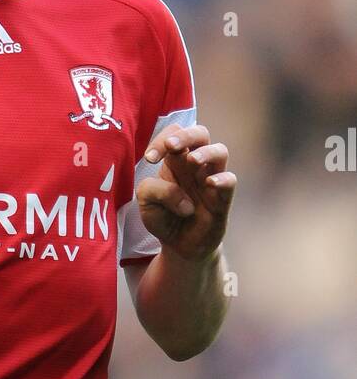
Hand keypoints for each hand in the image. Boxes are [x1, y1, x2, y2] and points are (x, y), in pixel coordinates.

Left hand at [136, 124, 235, 261]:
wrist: (180, 245)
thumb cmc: (164, 217)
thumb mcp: (146, 203)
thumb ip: (152, 189)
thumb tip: (179, 192)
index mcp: (175, 160)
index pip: (174, 133)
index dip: (162, 138)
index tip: (149, 159)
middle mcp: (196, 166)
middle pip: (200, 133)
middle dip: (186, 134)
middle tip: (172, 146)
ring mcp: (211, 180)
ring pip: (220, 151)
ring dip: (206, 152)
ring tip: (192, 160)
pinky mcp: (222, 199)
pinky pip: (230, 180)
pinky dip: (222, 179)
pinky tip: (209, 184)